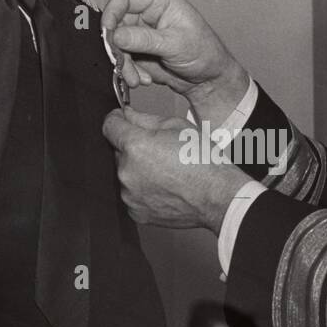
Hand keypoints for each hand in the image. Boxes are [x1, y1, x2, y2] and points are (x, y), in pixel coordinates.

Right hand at [100, 0, 248, 116]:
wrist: (209, 80)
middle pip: (116, 24)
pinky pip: (124, 60)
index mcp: (160, 2)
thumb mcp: (175, 44)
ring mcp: (142, 34)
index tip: (108, 33)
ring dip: (124, 65)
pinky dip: (129, 72)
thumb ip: (144, 39)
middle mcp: (148, 15)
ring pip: (117, 46)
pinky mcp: (140, 52)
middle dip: (118, 48)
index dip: (112, 13)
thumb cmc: (205, 54)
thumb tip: (116, 35)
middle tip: (123, 64)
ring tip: (137, 79)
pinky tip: (143, 79)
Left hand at [102, 108, 249, 231]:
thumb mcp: (177, 126)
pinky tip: (164, 186)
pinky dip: (143, 189)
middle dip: (133, 147)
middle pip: (118, 151)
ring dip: (138, 169)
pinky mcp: (135, 212)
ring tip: (165, 171)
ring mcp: (129, 195)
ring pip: (125, 173)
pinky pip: (132, 194)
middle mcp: (127, 172)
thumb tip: (127, 115)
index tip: (123, 120)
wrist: (218, 196)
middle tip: (160, 150)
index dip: (117, 119)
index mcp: (136, 146)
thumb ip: (144, 118)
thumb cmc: (205, 162)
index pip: (109, 125)